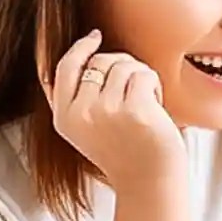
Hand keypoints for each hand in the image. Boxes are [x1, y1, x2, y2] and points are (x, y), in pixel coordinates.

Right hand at [40, 30, 185, 189]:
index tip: (95, 37)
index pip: (65, 68)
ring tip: (147, 102)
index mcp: (64, 118)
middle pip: (99, 62)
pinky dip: (155, 85)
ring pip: (123, 65)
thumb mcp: (87, 131)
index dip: (80, 48)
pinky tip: (157, 105)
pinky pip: (143, 75)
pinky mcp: (133, 110)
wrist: (149, 184)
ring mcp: (106, 111)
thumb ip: (78, 99)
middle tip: (136, 88)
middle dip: (121, 65)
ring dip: (140, 77)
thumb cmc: (127, 155)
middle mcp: (81, 113)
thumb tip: (83, 56)